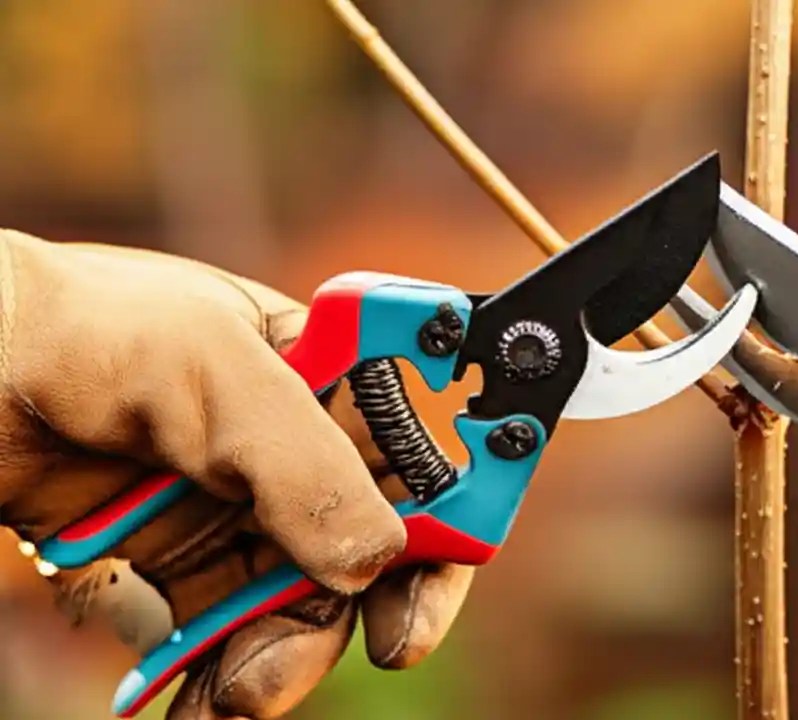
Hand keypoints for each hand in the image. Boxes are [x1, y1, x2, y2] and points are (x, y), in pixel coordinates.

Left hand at [0, 230, 473, 718]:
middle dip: (380, 601)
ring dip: (290, 659)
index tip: (438, 571)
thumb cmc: (85, 328)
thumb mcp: (213, 366)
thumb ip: (302, 458)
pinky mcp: (189, 563)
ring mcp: (246, 509)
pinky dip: (227, 679)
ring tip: (244, 696)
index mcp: (334, 373)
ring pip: (311, 602)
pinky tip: (204, 705)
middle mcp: (301, 447)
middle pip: (383, 540)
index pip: (428, 446)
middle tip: (385, 645)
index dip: (454, 507)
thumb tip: (372, 557)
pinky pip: (234, 635)